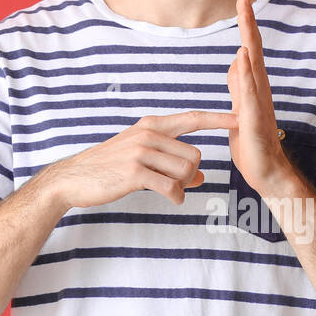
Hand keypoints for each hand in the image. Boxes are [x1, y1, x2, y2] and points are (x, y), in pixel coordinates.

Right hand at [42, 111, 238, 209]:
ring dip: (182, 186)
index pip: (192, 118)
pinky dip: (176, 197)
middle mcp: (148, 134)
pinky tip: (171, 199)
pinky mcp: (135, 172)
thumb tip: (201, 178)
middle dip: (191, 173)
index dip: (218, 118)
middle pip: (194, 155)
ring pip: (186, 171)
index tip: (241, 116)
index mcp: (151, 125)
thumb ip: (171, 163)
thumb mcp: (141, 159)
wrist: (75, 178)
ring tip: (167, 190)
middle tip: (175, 182)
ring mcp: (141, 152)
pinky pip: (172, 187)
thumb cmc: (110, 168)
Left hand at [226, 0, 292, 197]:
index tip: (241, 1)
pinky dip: (246, 73)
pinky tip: (243, 56)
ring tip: (244, 16)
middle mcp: (259, 91)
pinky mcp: (255, 120)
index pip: (249, 51)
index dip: (246, 27)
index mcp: (253, 88)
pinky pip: (249, 92)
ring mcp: (259, 104)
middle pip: (254, 50)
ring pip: (254, 66)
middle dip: (248, 24)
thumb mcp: (239, 108)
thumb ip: (239, 86)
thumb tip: (237, 62)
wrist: (267, 174)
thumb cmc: (253, 144)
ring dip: (249, 39)